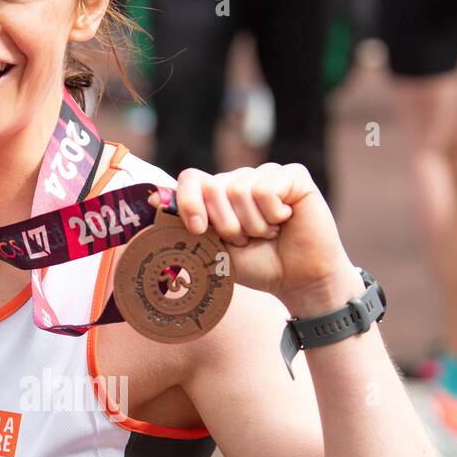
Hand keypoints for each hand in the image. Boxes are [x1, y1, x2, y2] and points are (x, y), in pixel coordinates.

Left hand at [148, 163, 359, 314]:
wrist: (299, 281)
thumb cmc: (259, 266)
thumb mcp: (217, 251)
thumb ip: (192, 227)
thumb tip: (157, 202)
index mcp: (219, 197)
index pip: (191, 179)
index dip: (190, 202)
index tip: (199, 229)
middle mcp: (241, 181)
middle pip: (215, 186)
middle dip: (228, 224)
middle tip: (247, 240)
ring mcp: (267, 175)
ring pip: (241, 189)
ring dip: (254, 224)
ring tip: (269, 234)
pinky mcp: (294, 176)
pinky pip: (267, 187)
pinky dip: (274, 214)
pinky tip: (286, 221)